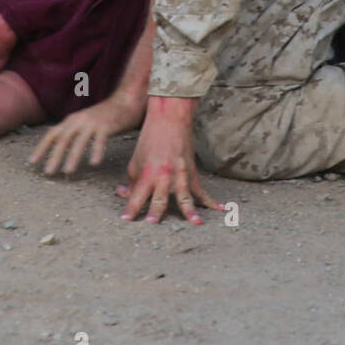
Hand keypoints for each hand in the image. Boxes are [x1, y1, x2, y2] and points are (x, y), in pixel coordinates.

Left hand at [29, 97, 143, 175]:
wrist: (126, 101)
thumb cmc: (105, 114)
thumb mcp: (84, 120)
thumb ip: (73, 129)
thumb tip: (60, 142)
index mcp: (72, 119)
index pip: (52, 134)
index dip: (41, 148)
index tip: (32, 163)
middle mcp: (79, 120)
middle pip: (63, 139)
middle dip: (54, 157)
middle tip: (48, 173)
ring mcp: (93, 122)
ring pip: (79, 141)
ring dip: (72, 157)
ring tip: (67, 172)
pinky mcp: (107, 125)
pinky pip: (100, 140)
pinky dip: (96, 151)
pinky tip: (94, 163)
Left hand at [116, 97, 221, 224]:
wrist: (170, 120)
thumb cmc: (150, 140)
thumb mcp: (135, 162)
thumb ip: (132, 182)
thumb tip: (124, 195)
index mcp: (148, 173)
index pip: (136, 196)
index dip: (130, 209)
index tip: (125, 221)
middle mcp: (165, 176)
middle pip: (160, 199)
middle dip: (156, 212)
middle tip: (152, 223)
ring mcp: (181, 175)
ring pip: (185, 196)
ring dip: (189, 210)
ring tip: (195, 222)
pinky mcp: (192, 173)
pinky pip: (201, 190)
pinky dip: (211, 200)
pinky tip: (221, 209)